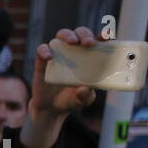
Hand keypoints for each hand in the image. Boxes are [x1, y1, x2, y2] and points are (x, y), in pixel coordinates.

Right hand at [22, 27, 97, 147]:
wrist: (48, 113)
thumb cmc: (68, 104)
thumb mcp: (79, 102)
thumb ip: (85, 96)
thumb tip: (85, 90)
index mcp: (87, 60)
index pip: (96, 42)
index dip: (102, 36)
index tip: (105, 38)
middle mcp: (73, 55)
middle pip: (78, 35)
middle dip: (83, 34)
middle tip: (87, 42)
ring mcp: (57, 58)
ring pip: (61, 38)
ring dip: (66, 36)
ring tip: (70, 43)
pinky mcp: (42, 64)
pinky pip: (42, 50)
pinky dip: (45, 50)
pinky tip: (49, 56)